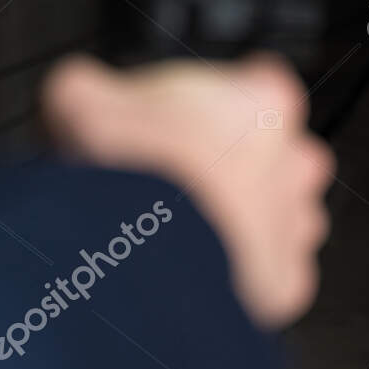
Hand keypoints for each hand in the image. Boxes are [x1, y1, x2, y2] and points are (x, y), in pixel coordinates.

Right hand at [39, 53, 334, 330]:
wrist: (139, 250)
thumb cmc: (132, 172)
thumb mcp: (83, 102)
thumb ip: (90, 94)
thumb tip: (73, 98)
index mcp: (264, 102)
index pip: (255, 87)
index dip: (212, 107)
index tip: (176, 124)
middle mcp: (295, 161)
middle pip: (274, 155)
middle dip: (232, 167)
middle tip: (175, 182)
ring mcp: (295, 222)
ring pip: (277, 217)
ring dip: (239, 223)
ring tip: (182, 233)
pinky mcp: (285, 281)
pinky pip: (269, 277)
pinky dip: (237, 277)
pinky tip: (196, 273)